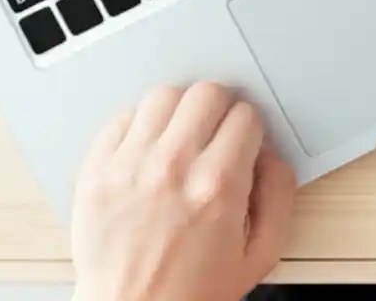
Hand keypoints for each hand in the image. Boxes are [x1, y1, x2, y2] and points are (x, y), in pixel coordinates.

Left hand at [71, 83, 296, 300]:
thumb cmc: (193, 291)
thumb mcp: (261, 252)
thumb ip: (279, 194)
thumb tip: (270, 153)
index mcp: (218, 187)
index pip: (246, 115)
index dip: (251, 127)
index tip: (244, 141)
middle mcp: (173, 168)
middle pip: (206, 94)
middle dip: (221, 108)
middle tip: (217, 131)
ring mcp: (129, 166)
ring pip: (163, 95)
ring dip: (180, 109)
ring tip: (182, 134)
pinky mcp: (96, 171)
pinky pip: (121, 118)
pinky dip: (140, 123)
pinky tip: (150, 145)